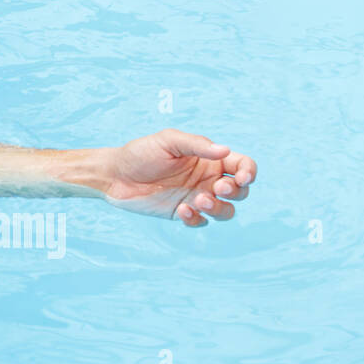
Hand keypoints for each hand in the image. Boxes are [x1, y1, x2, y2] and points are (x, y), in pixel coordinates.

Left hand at [100, 129, 255, 225]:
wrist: (114, 175)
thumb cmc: (140, 153)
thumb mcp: (168, 141)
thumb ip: (196, 145)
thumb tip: (225, 150)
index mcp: (209, 159)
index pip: (242, 165)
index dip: (249, 172)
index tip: (241, 177)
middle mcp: (207, 179)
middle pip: (240, 191)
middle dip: (235, 192)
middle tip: (216, 188)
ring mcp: (196, 197)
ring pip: (227, 210)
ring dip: (219, 208)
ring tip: (198, 200)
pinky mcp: (183, 213)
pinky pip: (202, 222)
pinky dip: (197, 219)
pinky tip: (181, 210)